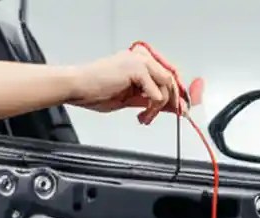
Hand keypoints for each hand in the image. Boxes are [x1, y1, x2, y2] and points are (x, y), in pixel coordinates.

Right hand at [68, 46, 190, 122]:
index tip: (181, 109)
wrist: (77, 87)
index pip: (168, 75)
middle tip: (169, 116)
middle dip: (173, 102)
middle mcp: (142, 57)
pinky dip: (152, 107)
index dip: (177, 94)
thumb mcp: (131, 98)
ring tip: (145, 118)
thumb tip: (171, 107)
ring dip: (160, 108)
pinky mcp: (136, 68)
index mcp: (141, 60)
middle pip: (171, 80)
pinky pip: (156, 92)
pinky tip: (141, 115)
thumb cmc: (96, 91)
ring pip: (166, 86)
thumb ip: (150, 100)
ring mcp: (140, 61)